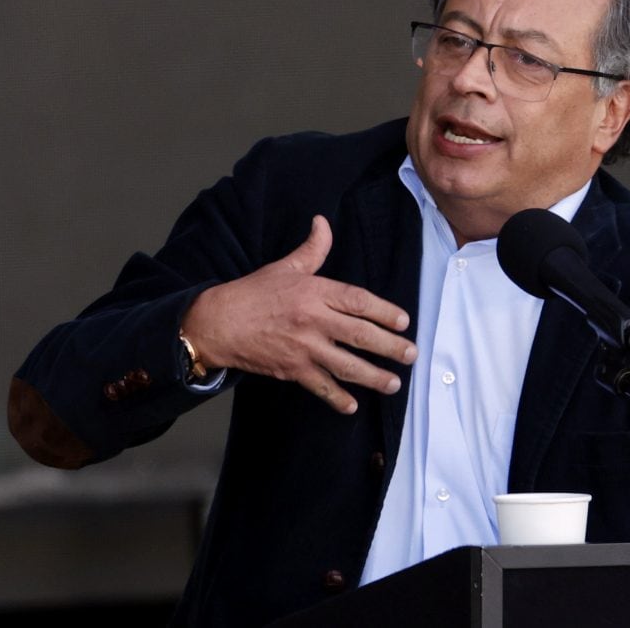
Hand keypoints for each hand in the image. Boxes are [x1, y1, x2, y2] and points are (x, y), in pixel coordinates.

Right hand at [181, 215, 416, 413]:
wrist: (217, 323)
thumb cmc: (252, 293)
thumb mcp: (284, 267)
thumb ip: (312, 249)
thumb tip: (323, 223)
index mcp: (314, 292)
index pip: (358, 301)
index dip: (385, 312)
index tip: (404, 322)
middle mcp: (313, 320)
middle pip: (360, 335)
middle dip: (390, 347)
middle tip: (411, 355)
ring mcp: (303, 348)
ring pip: (346, 365)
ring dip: (373, 376)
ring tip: (394, 384)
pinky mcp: (292, 369)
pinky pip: (320, 386)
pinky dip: (337, 398)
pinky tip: (353, 406)